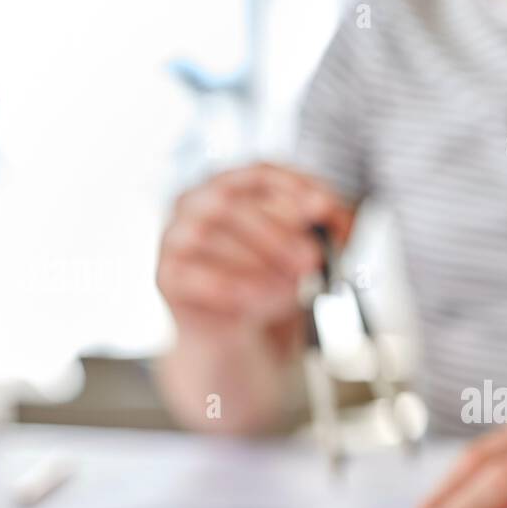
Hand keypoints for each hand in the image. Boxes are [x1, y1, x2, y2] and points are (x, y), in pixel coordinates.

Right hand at [155, 163, 354, 340]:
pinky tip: (255, 301)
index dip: (293, 187)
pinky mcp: (166, 274)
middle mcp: (197, 202)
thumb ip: (327, 234)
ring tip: (290, 290)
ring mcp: (176, 236)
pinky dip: (227, 287)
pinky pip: (190, 274)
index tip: (324, 208)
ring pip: (208, 234)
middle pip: (232, 201)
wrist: (238, 335)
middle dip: (278, 231)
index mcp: (232, 186)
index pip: (260, 172)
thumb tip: (340, 219)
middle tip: (312, 261)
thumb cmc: (270, 283)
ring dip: (256, 262)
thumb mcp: (308, 256)